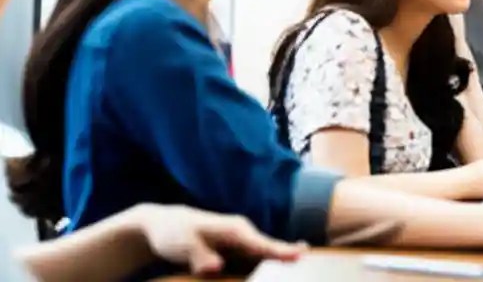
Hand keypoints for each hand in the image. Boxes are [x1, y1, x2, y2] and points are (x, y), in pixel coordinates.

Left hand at [131, 204, 303, 275]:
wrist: (163, 226)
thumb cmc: (174, 233)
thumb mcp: (183, 245)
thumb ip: (201, 256)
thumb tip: (216, 267)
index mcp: (234, 229)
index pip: (261, 244)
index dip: (280, 251)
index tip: (301, 254)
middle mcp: (243, 233)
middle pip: (268, 248)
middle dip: (286, 254)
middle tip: (307, 254)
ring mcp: (241, 241)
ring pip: (264, 253)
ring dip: (280, 257)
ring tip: (302, 255)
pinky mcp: (236, 250)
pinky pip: (256, 258)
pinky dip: (268, 261)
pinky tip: (285, 259)